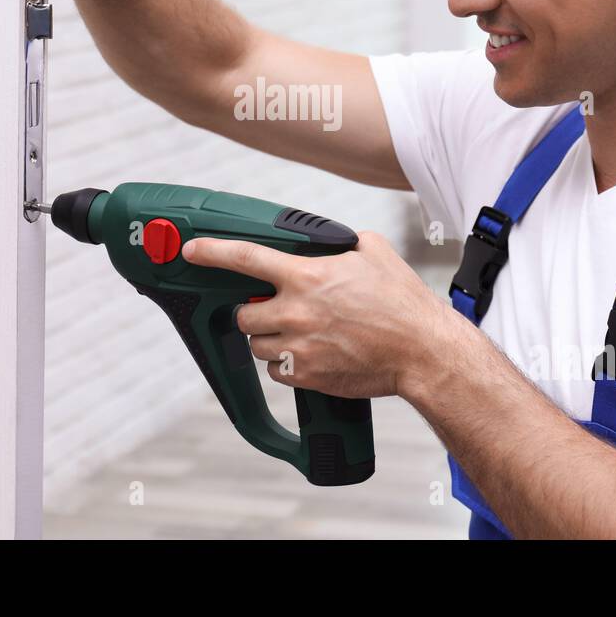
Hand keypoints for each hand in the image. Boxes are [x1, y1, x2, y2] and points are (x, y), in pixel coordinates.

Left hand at [180, 231, 449, 399]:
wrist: (421, 351)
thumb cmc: (402, 302)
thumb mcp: (374, 252)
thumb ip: (341, 243)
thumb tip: (330, 242)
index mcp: (307, 276)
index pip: (246, 257)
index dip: (213, 252)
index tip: (194, 250)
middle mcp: (296, 311)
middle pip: (243, 312)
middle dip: (254, 310)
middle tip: (278, 309)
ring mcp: (298, 346)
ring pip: (257, 343)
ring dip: (270, 338)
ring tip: (300, 333)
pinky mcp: (306, 374)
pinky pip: (275, 371)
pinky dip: (285, 364)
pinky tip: (311, 354)